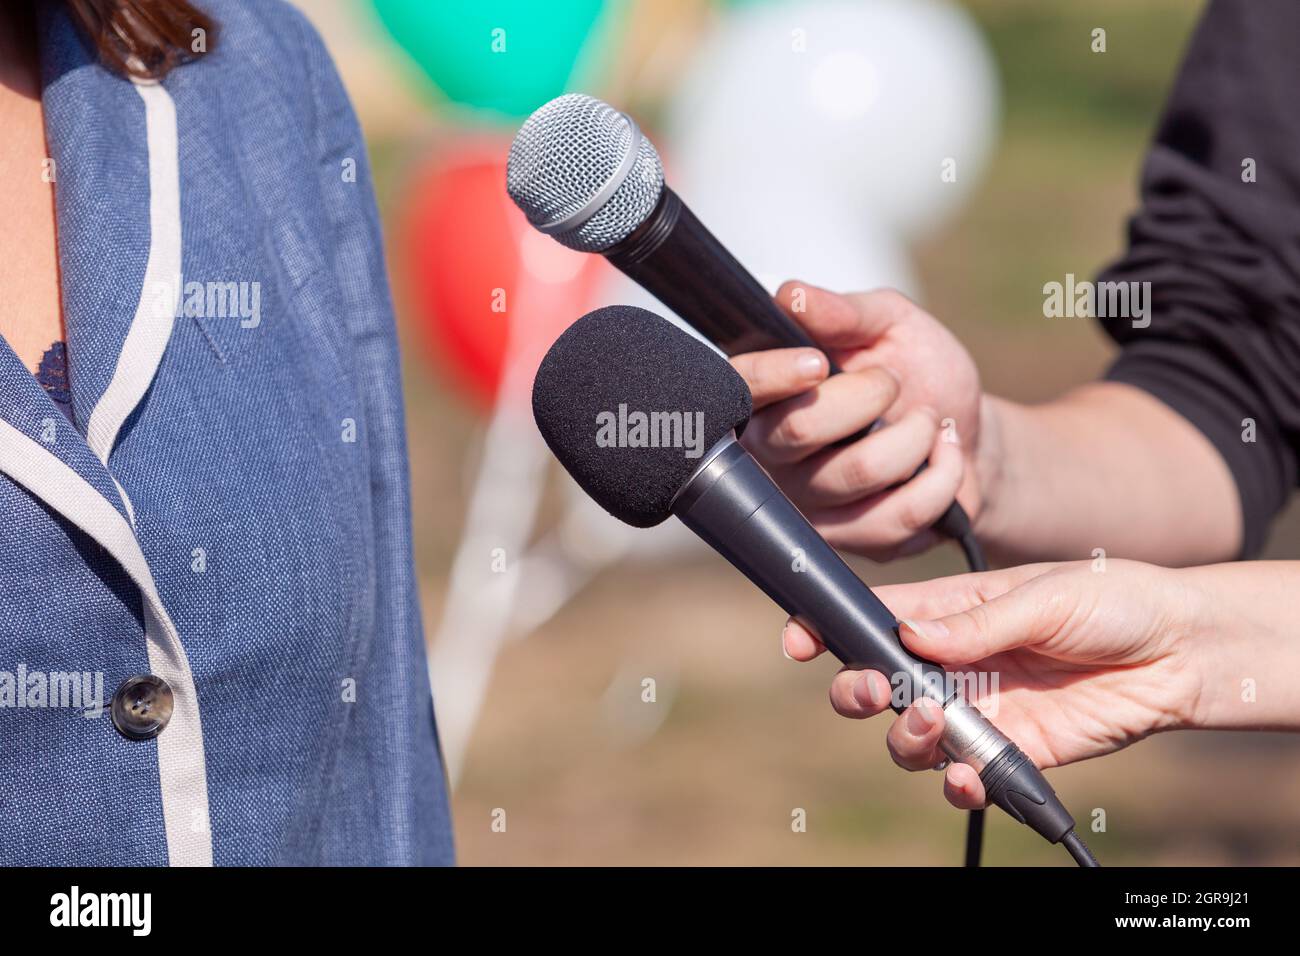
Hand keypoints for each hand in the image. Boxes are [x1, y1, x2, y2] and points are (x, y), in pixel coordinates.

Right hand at [730, 281, 984, 559]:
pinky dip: (940, 478)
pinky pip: (895, 515)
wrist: (967, 434)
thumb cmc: (918, 371)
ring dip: (915, 436)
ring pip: (855, 473)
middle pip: (798, 430)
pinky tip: (945, 459)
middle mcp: (772, 453)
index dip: (772, 376)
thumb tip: (790, 296)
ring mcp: (808, 503)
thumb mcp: (888, 323)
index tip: (816, 364)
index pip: (740, 387)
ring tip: (930, 421)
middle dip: (869, 395)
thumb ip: (842, 311)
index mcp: (769, 392)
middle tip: (894, 383)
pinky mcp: (849, 542)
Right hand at [782, 560, 1203, 808]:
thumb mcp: (1045, 598)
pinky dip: (955, 784)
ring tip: (937, 724)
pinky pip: (963, 778)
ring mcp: (977, 711)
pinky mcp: (1009, 753)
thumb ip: (976, 624)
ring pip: (908, 739)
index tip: (798, 639)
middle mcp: (951, 664)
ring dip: (906, 738)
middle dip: (856, 691)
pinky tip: (967, 777)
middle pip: (875, 685)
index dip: (828, 628)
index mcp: (948, 613)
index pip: (873, 619)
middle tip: (873, 691)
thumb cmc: (1111, 601)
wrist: (1179, 652)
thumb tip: (910, 640)